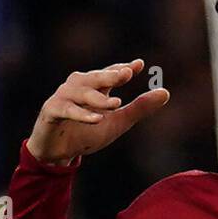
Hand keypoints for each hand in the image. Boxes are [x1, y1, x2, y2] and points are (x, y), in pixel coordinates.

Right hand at [26, 59, 170, 164]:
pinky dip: (82, 114)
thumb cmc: (86, 133)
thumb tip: (166, 92)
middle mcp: (77, 86)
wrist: (57, 152)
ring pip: (82, 93)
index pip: (110, 73)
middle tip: (127, 73)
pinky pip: (67, 110)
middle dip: (111, 75)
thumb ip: (140, 108)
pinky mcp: (51, 111)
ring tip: (116, 103)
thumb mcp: (118, 122)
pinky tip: (97, 119)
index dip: (123, 69)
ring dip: (98, 98)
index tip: (140, 65)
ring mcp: (63, 97)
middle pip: (95, 77)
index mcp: (94, 86)